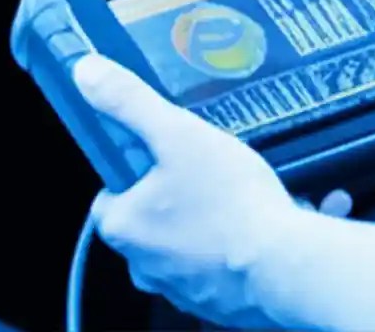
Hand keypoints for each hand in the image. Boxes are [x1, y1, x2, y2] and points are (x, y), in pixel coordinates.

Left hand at [73, 54, 343, 327]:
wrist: (287, 268)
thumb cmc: (231, 205)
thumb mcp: (177, 135)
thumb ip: (130, 104)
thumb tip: (87, 73)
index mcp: (121, 226)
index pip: (112, 190)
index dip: (140, 167)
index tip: (170, 154)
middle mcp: (142, 265)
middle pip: (149, 216)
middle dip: (176, 194)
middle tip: (210, 173)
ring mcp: (180, 288)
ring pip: (183, 242)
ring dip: (204, 221)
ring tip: (236, 198)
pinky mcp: (216, 302)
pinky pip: (214, 266)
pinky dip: (229, 248)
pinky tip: (252, 227)